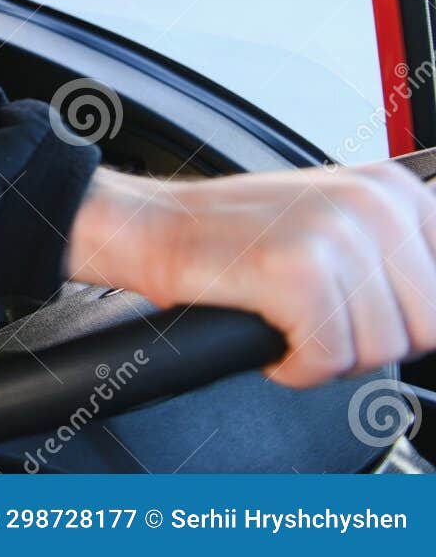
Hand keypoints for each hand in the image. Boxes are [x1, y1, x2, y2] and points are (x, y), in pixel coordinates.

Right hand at [64, 162, 435, 387]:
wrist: (150, 226)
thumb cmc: (233, 235)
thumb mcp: (336, 223)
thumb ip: (396, 254)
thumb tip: (434, 312)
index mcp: (394, 189)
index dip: (403, 320)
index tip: (357, 313)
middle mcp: (374, 204)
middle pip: (428, 329)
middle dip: (369, 342)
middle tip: (317, 321)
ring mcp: (337, 235)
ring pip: (381, 350)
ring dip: (328, 355)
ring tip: (288, 321)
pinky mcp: (298, 272)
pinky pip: (329, 360)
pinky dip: (294, 366)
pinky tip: (269, 333)